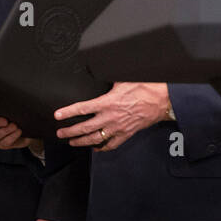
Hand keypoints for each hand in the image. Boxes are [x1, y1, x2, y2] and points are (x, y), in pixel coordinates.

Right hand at [0, 106, 41, 154]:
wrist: (29, 129)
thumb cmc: (19, 115)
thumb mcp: (14, 108)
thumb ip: (9, 105)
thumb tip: (11, 99)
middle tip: (6, 121)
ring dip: (7, 130)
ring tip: (15, 126)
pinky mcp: (2, 144)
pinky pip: (5, 142)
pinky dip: (13, 136)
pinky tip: (18, 131)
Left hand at [54, 82, 169, 151]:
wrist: (163, 100)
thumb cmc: (145, 88)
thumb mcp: (122, 80)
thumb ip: (108, 80)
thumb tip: (98, 72)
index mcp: (107, 103)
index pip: (82, 108)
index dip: (68, 112)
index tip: (57, 115)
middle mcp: (110, 117)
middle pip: (85, 127)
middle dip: (70, 132)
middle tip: (60, 133)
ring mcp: (118, 127)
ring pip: (96, 138)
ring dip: (82, 141)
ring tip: (72, 142)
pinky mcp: (127, 134)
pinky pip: (112, 144)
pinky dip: (103, 148)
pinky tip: (96, 148)